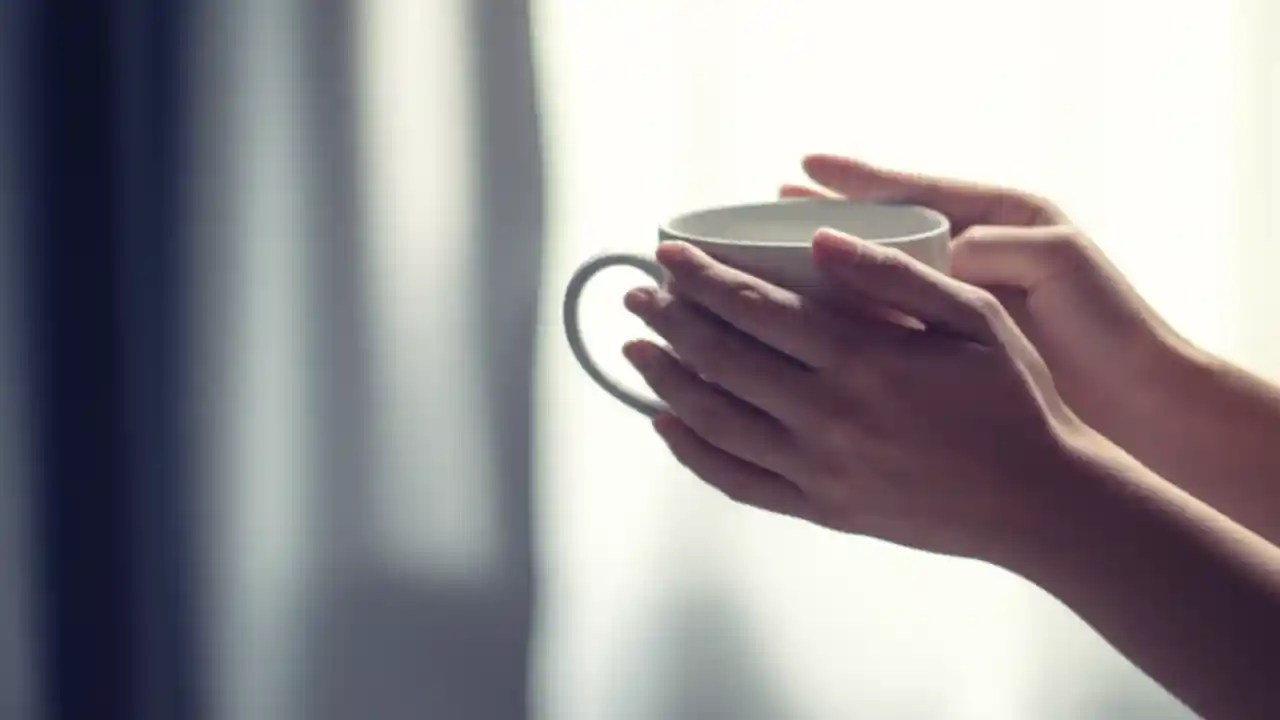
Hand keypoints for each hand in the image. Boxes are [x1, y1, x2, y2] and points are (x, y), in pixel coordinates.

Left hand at [622, 233, 1088, 561]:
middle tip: (637, 294)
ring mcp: (819, 469)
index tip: (667, 254)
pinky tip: (667, 426)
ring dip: (664, 380)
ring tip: (635, 351)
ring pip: (714, 419)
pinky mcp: (821, 509)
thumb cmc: (1015, 401)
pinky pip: (736, 480)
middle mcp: (827, 416)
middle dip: (669, 320)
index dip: (701, 277)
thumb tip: (816, 237)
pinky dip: (692, 451)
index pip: (754, 307)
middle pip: (720, 359)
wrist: (1041, 502)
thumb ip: (891, 276)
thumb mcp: (974, 318)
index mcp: (862, 360)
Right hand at [784, 154, 1183, 432]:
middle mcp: (971, 256)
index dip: (859, 180)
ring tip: (772, 263)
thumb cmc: (1105, 323)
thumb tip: (912, 252)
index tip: (807, 169)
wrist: (1140, 401)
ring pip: (878, 276)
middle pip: (885, 227)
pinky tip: (810, 322)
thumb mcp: (1050, 260)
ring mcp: (958, 304)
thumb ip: (985, 243)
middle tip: (772, 209)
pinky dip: (851, 318)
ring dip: (830, 269)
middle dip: (829, 218)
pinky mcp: (952, 347)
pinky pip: (889, 323)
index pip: (914, 189)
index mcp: (1000, 217)